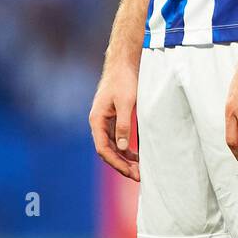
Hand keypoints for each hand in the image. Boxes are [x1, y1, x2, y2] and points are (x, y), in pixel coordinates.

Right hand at [89, 62, 139, 181]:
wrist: (124, 61)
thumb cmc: (124, 79)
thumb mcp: (126, 103)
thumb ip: (123, 125)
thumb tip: (124, 148)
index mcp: (97, 119)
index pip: (103, 149)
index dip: (117, 163)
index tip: (131, 173)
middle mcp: (99, 122)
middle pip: (108, 150)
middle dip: (122, 164)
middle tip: (139, 176)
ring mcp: (106, 120)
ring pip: (113, 145)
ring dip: (125, 158)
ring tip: (139, 169)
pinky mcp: (114, 116)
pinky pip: (118, 137)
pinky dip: (127, 148)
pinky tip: (138, 155)